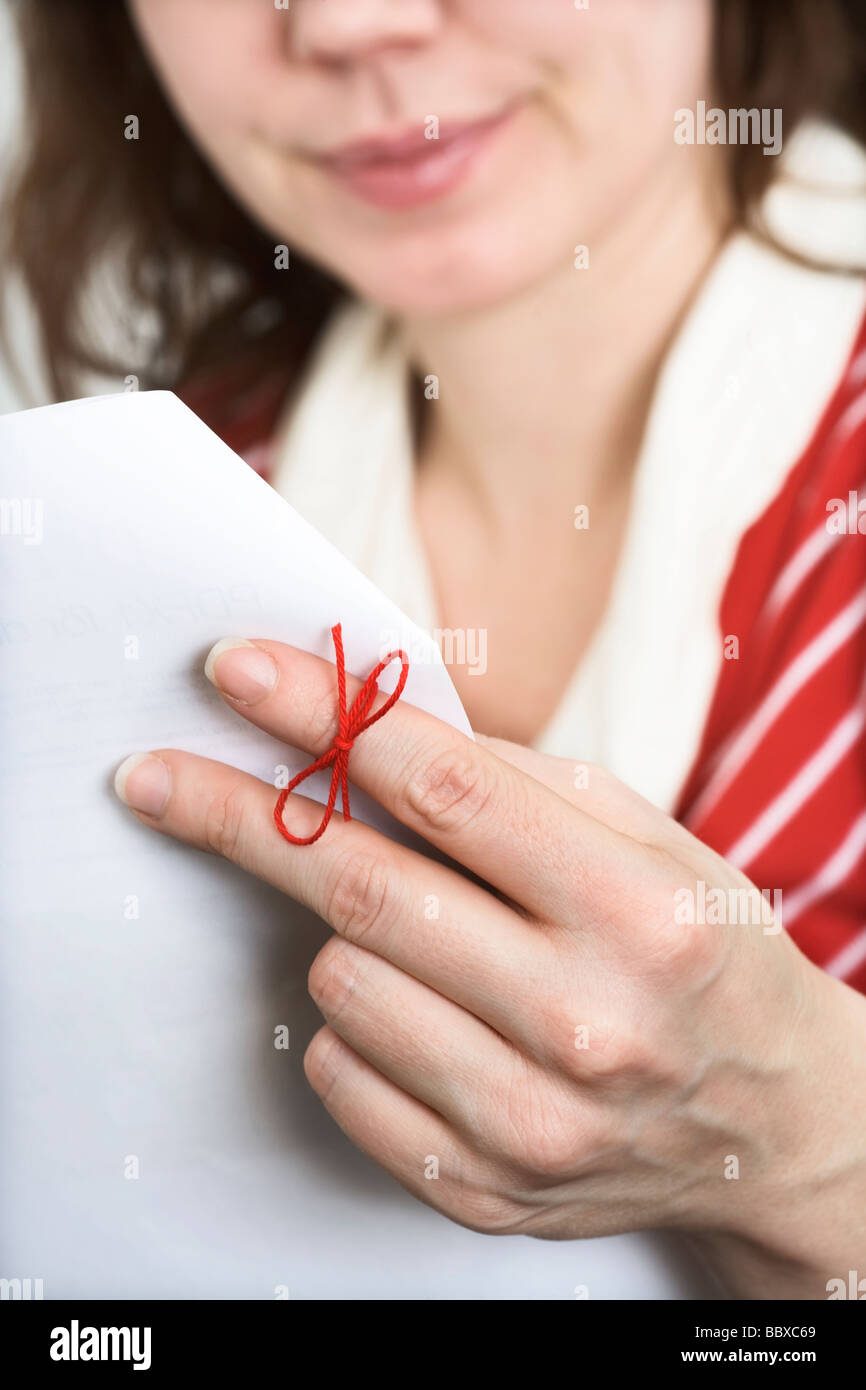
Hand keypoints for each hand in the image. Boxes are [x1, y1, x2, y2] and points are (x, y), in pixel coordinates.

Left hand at [115, 636, 865, 1297]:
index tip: (238, 672)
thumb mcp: (651, 839)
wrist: (773, 1127)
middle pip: (361, 889)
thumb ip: (517, 782)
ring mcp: (532, 1124)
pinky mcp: (484, 1190)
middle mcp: (587, 1024)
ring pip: (339, 984)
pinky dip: (352, 1026)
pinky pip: (340, 1077)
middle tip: (161, 774)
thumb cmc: (702, 954)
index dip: (324, 717)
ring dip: (343, 936)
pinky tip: (423, 1013)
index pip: (443, 789)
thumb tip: (366, 725)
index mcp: (638, 908)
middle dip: (239, 814)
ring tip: (417, 935)